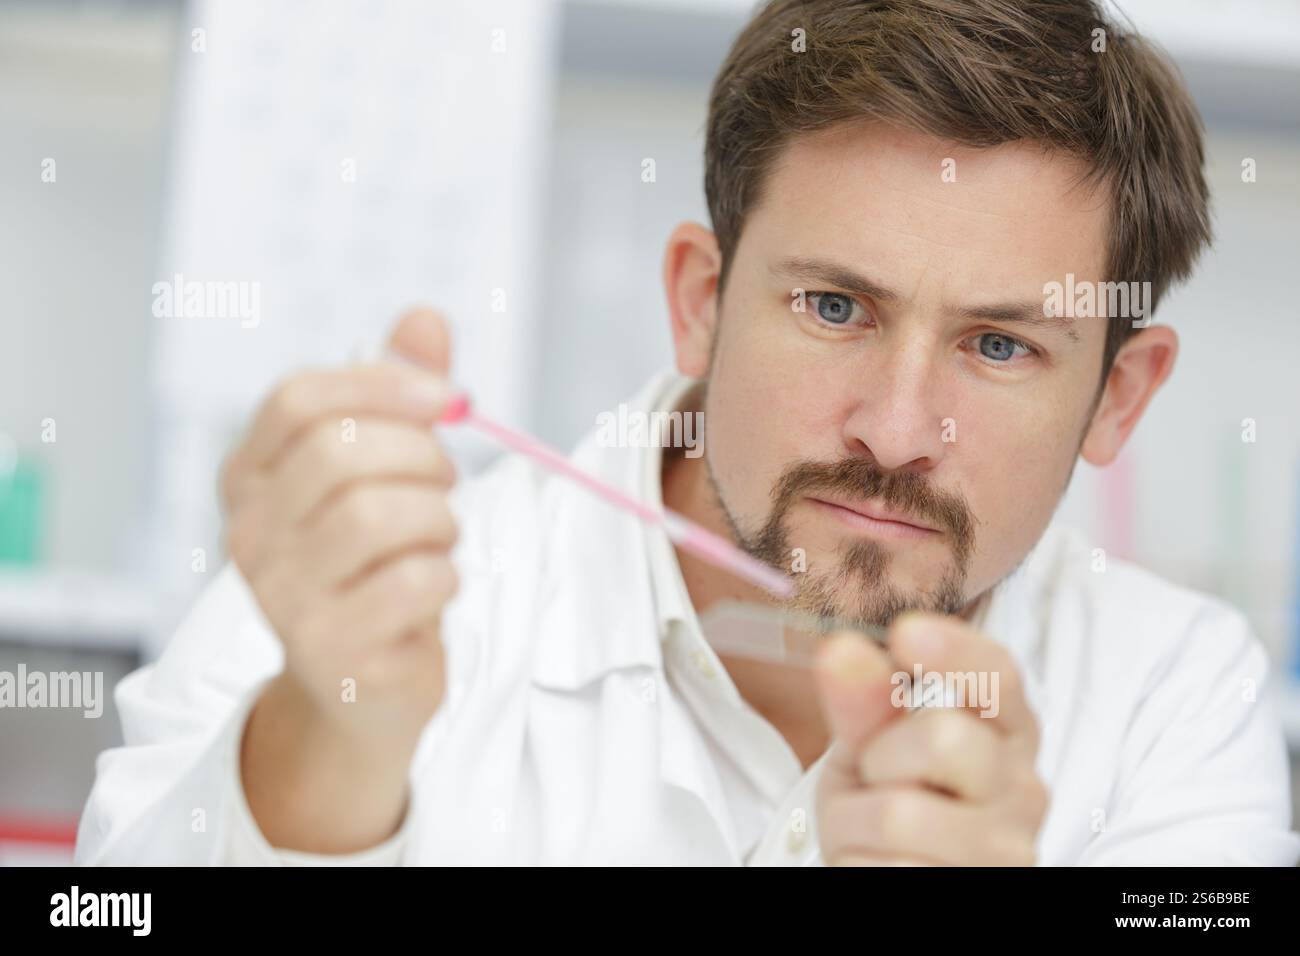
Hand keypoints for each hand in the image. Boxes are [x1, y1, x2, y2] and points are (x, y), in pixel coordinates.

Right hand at [224, 308, 459, 831]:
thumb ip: (402, 396)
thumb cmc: (375, 565)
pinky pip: (411, 582)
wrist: (362, 687)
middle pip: (339, 453)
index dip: (382, 384)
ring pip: (376, 515)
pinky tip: (436, 587)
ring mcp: (281, 597)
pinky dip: (446, 576)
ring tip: (440, 539)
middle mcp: (250, 533)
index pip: (298, 399)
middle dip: (421, 457)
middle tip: (445, 484)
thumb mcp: (387, 473)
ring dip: (438, 520)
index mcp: (251, 476)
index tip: (448, 397)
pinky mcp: (329, 652)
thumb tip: (424, 318)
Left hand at [813, 613, 1048, 865]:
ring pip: (900, 814)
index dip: (956, 652)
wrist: (895, 874)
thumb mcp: (871, 745)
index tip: (906, 631)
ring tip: (871, 831)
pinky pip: (887, 868)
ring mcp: (1007, 851)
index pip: (998, 679)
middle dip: (882, 755)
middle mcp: (1023, 789)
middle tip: (879, 776)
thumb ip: (865, 700)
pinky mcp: (979, 893)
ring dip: (855, 822)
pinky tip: (879, 863)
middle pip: (943, 737)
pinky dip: (859, 863)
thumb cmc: (893, 798)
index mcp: (1006, 732)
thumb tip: (842, 646)